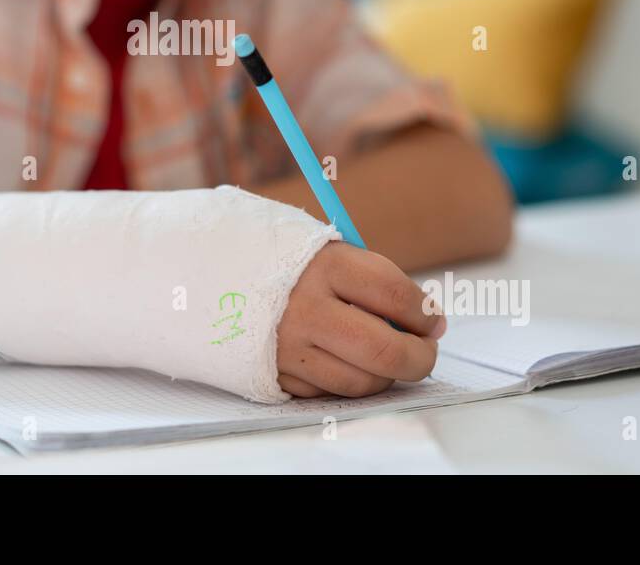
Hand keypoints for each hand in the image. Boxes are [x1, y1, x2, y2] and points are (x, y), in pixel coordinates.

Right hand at [276, 240, 445, 397]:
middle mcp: (306, 309)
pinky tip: (347, 360)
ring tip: (387, 357)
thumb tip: (423, 320)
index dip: (425, 312)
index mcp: (323, 265)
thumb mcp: (322, 249)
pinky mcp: (274, 374)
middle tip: (426, 350)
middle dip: (420, 357)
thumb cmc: (280, 259)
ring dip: (387, 375)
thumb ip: (369, 279)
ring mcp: (289, 347)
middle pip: (385, 350)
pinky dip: (348, 380)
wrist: (206, 273)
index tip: (433, 320)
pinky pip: (329, 391)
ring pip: (362, 381)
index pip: (394, 295)